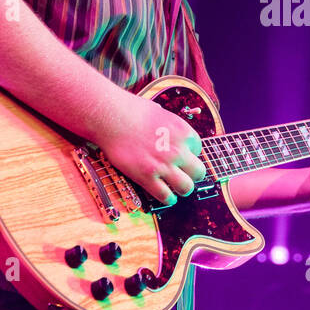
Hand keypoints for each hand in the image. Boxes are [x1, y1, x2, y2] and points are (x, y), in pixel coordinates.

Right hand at [98, 91, 205, 205]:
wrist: (110, 117)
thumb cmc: (131, 111)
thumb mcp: (160, 112)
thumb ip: (170, 126)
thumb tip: (171, 131)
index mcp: (183, 131)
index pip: (198, 149)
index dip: (189, 154)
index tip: (182, 156)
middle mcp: (177, 150)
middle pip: (198, 172)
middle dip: (192, 174)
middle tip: (184, 174)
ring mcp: (163, 165)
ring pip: (186, 187)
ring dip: (183, 189)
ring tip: (177, 188)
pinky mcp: (146, 177)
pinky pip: (166, 196)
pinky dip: (168, 199)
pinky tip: (166, 196)